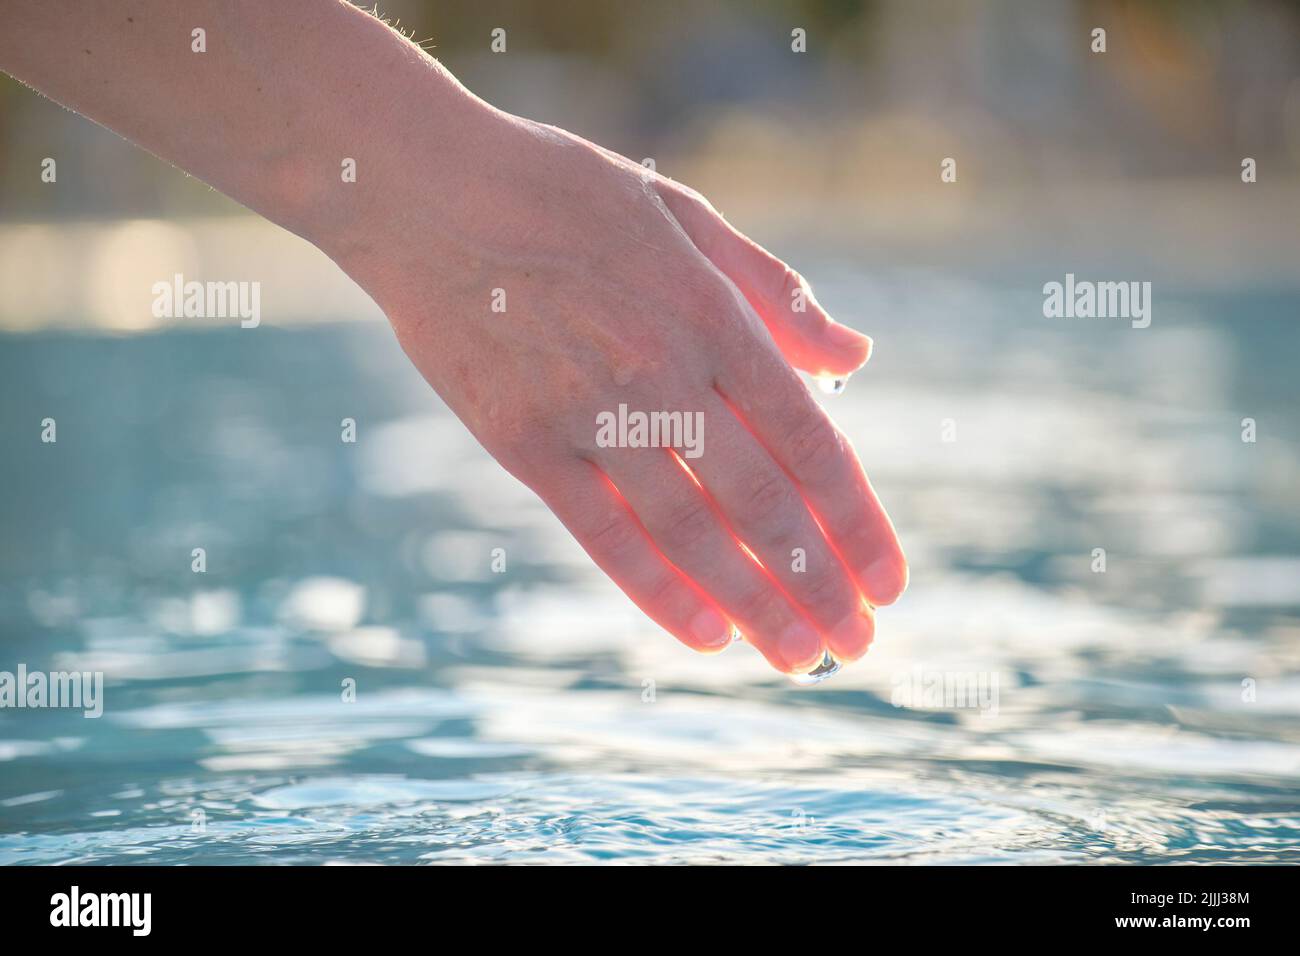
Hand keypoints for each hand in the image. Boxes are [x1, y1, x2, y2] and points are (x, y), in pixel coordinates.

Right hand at [346, 113, 907, 673]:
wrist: (426, 193)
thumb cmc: (564, 193)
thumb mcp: (685, 213)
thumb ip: (775, 293)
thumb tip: (856, 359)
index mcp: (709, 314)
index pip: (808, 440)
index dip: (855, 520)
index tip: (888, 578)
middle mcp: (658, 372)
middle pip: (758, 504)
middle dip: (818, 585)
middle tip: (855, 644)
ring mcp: (587, 413)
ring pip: (688, 534)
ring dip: (752, 606)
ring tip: (797, 659)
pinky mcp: (522, 442)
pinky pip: (602, 534)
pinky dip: (657, 592)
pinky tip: (704, 635)